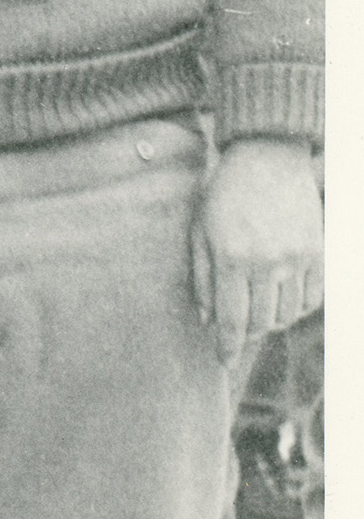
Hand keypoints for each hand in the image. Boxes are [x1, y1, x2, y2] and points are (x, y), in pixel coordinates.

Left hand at [190, 138, 323, 365]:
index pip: (232, 320)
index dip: (227, 347)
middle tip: (237, 332)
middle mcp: (268, 262)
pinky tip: (283, 299)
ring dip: (271, 320)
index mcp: (232, 258)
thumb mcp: (200, 231)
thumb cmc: (224, 193)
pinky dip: (297, 307)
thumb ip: (202, 278)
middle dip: (246, 334)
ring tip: (259, 311)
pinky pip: (312, 298)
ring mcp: (298, 257)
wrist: (267, 156)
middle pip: (261, 323)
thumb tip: (208, 321)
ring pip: (287, 314)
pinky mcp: (318, 251)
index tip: (224, 362)